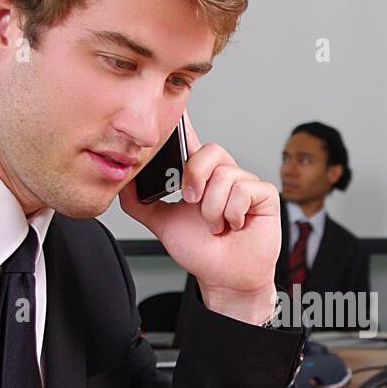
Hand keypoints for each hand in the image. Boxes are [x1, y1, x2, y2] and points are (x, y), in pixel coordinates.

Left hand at [119, 113, 279, 322]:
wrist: (224, 278)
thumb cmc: (202, 252)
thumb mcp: (163, 224)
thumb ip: (141, 203)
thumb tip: (122, 183)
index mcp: (201, 177)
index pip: (193, 141)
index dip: (187, 123)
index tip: (176, 110)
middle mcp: (224, 176)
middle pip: (211, 151)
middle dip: (195, 177)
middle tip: (191, 201)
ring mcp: (245, 184)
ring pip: (225, 177)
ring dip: (213, 209)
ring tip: (216, 226)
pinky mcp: (264, 196)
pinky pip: (245, 190)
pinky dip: (233, 213)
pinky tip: (235, 225)